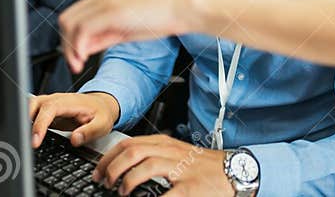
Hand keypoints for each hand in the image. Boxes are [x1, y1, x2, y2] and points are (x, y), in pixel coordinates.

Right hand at [28, 91, 119, 148]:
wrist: (101, 105)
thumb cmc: (101, 113)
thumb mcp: (102, 124)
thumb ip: (89, 131)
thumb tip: (75, 139)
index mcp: (69, 102)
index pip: (49, 109)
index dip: (40, 124)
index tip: (35, 141)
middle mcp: (56, 100)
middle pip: (34, 104)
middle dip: (25, 121)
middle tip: (24, 141)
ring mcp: (50, 104)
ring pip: (29, 107)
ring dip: (23, 120)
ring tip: (23, 139)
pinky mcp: (46, 111)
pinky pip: (31, 113)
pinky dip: (26, 122)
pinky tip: (26, 136)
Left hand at [29, 0, 192, 72]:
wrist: (179, 10)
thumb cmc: (156, 17)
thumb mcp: (122, 28)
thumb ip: (100, 35)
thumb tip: (81, 48)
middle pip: (66, 17)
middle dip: (66, 42)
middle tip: (76, 59)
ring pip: (70, 25)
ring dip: (71, 48)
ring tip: (81, 61)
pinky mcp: (111, 9)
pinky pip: (82, 32)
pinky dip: (79, 48)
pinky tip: (85, 57)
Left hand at [93, 135, 232, 196]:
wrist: (236, 171)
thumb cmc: (206, 167)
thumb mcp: (178, 155)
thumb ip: (155, 157)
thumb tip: (128, 166)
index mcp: (166, 144)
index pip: (129, 143)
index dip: (109, 157)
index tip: (98, 171)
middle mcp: (171, 152)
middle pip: (132, 151)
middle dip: (111, 167)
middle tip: (103, 182)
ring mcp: (181, 169)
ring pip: (144, 165)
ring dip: (125, 179)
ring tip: (119, 191)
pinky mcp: (189, 188)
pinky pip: (164, 194)